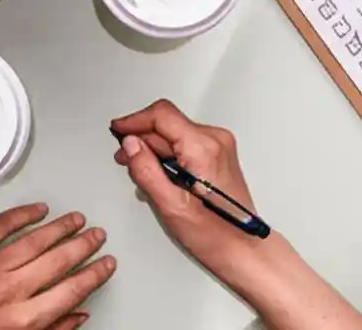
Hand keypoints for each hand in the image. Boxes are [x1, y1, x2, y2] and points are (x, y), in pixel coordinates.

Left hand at [0, 204, 115, 329]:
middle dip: (84, 246)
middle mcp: (10, 290)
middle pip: (59, 260)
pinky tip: (37, 209)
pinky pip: (2, 225)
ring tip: (77, 219)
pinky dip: (22, 214)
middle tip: (98, 235)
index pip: (72, 290)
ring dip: (61, 227)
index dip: (95, 274)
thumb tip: (77, 316)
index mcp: (22, 319)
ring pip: (36, 239)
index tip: (106, 264)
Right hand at [110, 100, 264, 280]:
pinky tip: (160, 174)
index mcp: (203, 148)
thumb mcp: (171, 206)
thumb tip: (131, 145)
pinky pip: (185, 143)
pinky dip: (168, 154)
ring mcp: (219, 146)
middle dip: (142, 138)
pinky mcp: (218, 154)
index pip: (162, 115)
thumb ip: (147, 170)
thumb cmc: (215, 233)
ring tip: (140, 170)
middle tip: (125, 156)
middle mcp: (215, 140)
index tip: (118, 129)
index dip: (135, 120)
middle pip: (167, 124)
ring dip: (154, 148)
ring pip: (175, 133)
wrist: (243, 247)